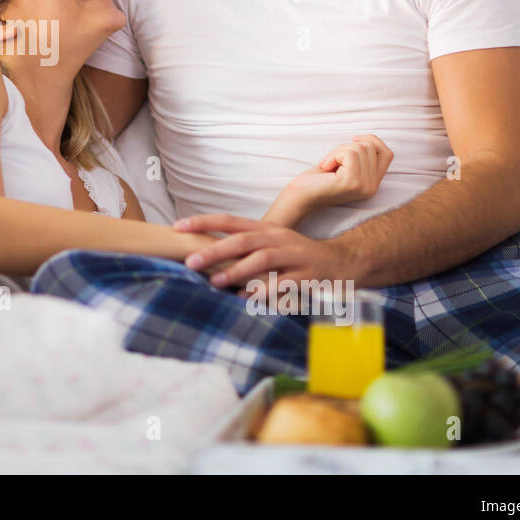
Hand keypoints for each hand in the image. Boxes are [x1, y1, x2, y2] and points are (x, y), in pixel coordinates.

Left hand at [172, 212, 360, 291]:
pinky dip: (263, 291)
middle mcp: (278, 238)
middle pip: (243, 240)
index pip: (230, 220)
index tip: (178, 227)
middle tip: (190, 261)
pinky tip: (246, 298)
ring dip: (237, 271)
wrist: (341, 261)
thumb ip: (242, 247)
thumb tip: (202, 253)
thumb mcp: (270, 244)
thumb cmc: (295, 256)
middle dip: (215, 250)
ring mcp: (294, 256)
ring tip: (215, 282)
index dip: (203, 222)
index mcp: (265, 228)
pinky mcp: (307, 276)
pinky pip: (282, 284)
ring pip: (262, 260)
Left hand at [283, 135, 392, 210]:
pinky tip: (326, 167)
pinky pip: (350, 154)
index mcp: (373, 183)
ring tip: (328, 165)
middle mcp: (373, 187)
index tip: (354, 139)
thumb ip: (360, 156)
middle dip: (346, 147)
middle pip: (370, 147)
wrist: (299, 196)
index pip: (387, 154)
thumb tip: (367, 139)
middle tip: (331, 161)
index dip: (372, 140)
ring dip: (338, 151)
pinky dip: (334, 155)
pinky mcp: (353, 182)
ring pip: (360, 148)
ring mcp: (364, 186)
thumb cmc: (317, 178)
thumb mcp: (343, 164)